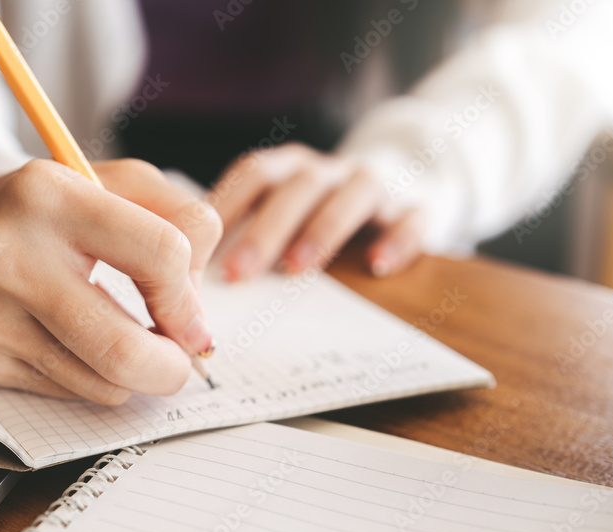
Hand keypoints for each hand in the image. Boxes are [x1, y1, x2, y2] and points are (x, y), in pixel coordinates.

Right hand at [0, 158, 221, 404]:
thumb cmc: (52, 212)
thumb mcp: (116, 184)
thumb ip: (180, 226)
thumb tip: (196, 320)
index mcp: (50, 196)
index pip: (160, 255)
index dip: (188, 296)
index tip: (187, 312)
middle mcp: (8, 256)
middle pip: (125, 350)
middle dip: (171, 367)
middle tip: (179, 358)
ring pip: (103, 384)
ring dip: (134, 374)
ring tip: (125, 339)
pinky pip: (70, 392)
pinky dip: (94, 377)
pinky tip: (80, 343)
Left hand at [211, 143, 426, 279]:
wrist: (410, 173)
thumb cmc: (320, 210)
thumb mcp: (282, 212)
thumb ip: (246, 235)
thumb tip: (195, 282)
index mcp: (290, 167)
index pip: (254, 173)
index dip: (226, 207)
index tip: (200, 252)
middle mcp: (330, 170)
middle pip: (297, 187)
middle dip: (264, 229)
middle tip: (237, 274)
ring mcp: (375, 186)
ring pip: (352, 194)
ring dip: (322, 230)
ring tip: (295, 270)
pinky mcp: (417, 206)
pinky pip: (411, 218)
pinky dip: (398, 239)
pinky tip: (377, 266)